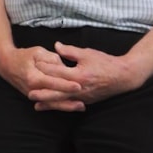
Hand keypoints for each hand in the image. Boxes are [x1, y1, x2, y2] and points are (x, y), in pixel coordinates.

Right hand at [0, 45, 82, 110]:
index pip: (53, 82)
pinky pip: (48, 103)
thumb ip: (52, 59)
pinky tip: (70, 106)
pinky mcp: (34, 97)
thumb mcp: (38, 52)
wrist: (7, 65)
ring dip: (66, 106)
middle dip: (69, 101)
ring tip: (80, 107)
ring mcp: (33, 94)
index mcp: (34, 76)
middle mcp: (33, 89)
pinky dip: (59, 105)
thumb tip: (64, 66)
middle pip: (54, 97)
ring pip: (52, 103)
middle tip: (83, 103)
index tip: (79, 85)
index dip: (66, 84)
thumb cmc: (23, 56)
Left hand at [31, 43, 145, 108]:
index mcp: (79, 75)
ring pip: (63, 101)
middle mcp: (80, 88)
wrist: (123, 77)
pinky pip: (70, 104)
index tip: (34, 65)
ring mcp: (83, 97)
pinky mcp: (86, 101)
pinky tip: (52, 107)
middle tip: (28, 93)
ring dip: (49, 103)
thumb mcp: (87, 53)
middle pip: (57, 92)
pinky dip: (60, 106)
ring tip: (36, 104)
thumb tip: (56, 46)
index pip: (58, 72)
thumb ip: (70, 51)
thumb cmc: (105, 62)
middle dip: (42, 93)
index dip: (45, 68)